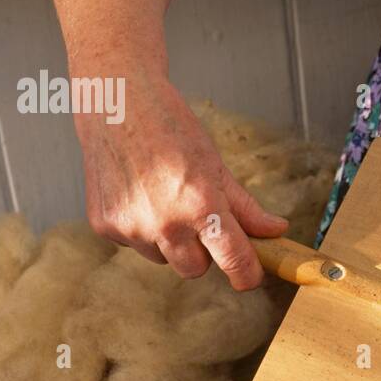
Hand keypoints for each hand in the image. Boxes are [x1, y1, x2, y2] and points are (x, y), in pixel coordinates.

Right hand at [75, 77, 287, 289]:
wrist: (116, 104)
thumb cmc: (169, 128)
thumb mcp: (216, 166)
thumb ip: (246, 207)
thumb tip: (275, 231)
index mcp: (201, 206)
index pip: (234, 261)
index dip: (247, 274)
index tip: (250, 276)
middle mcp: (165, 223)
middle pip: (195, 270)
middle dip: (203, 253)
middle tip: (200, 220)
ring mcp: (131, 228)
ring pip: (163, 258)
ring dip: (170, 240)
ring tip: (163, 197)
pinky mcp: (105, 226)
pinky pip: (134, 245)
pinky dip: (141, 228)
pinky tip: (138, 194)